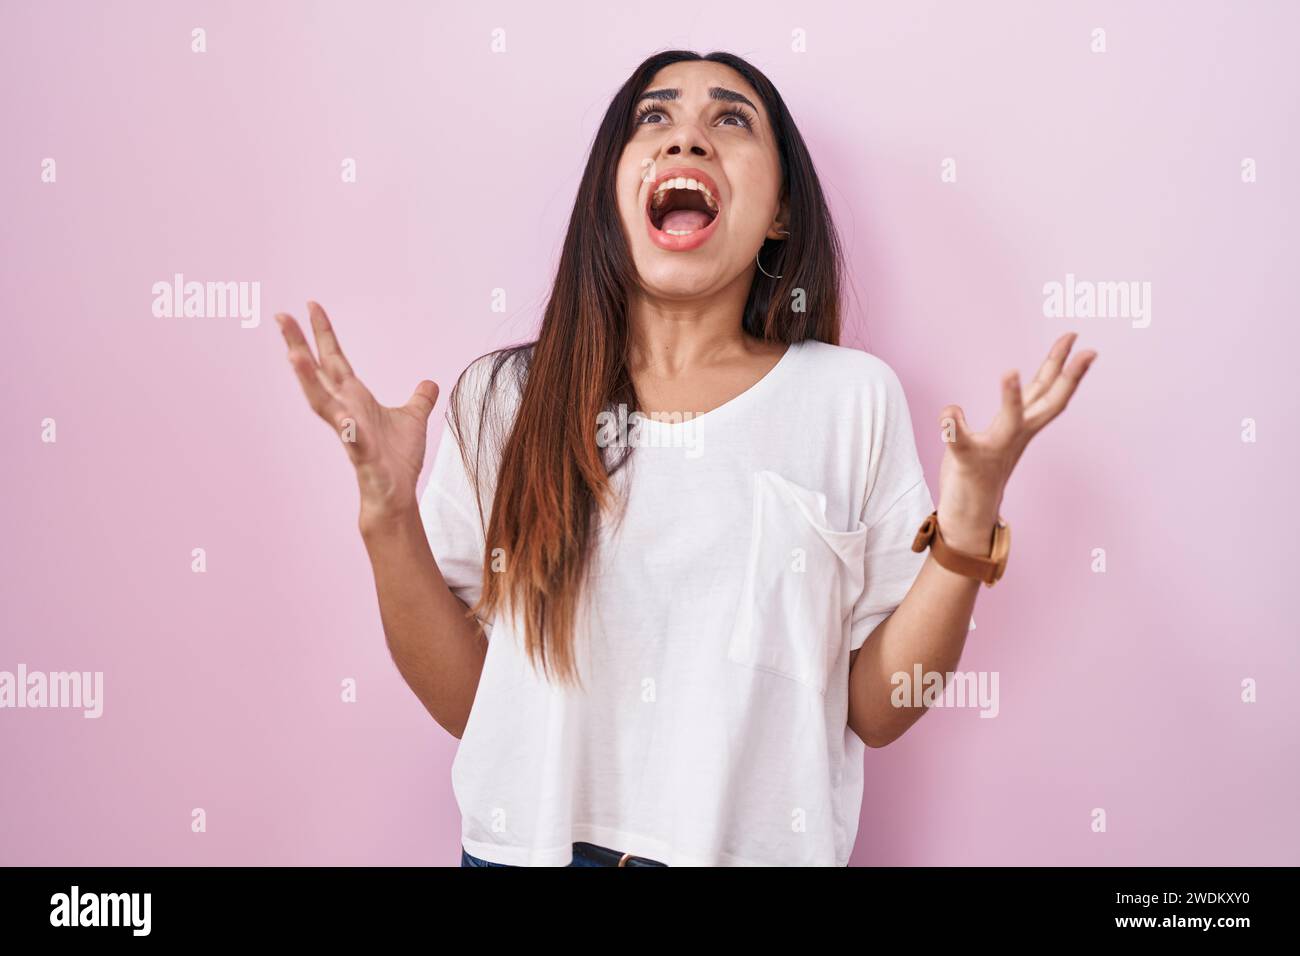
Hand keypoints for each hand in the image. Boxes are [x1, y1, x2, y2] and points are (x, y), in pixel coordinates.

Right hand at [275, 301, 438, 524]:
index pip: (335, 359)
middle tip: (279, 316)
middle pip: (317, 371)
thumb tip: (429, 383)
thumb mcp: (414, 419)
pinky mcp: (360, 452)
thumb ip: (419, 399)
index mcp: (355, 397)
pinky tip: (343, 416)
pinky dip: (346, 426)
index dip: (324, 333)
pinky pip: (351, 436)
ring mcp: (349, 430)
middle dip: (298, 344)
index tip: (311, 306)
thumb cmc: (397, 459)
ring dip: (306, 379)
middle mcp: (346, 409)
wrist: (396, 493)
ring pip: (320, 400)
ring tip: (292, 354)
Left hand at [935, 332, 1096, 552]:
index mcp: (1023, 426)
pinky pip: (959, 443)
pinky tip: (948, 412)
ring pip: (1009, 422)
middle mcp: (1015, 436)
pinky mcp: (967, 462)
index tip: (1080, 340)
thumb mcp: (1005, 428)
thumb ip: (1013, 404)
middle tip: (1085, 349)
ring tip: (1009, 371)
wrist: (971, 512)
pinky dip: (953, 427)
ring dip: (1010, 398)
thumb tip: (1015, 375)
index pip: (1049, 391)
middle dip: (1067, 376)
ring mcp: (994, 450)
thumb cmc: (984, 467)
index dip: (1066, 367)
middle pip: (1048, 402)